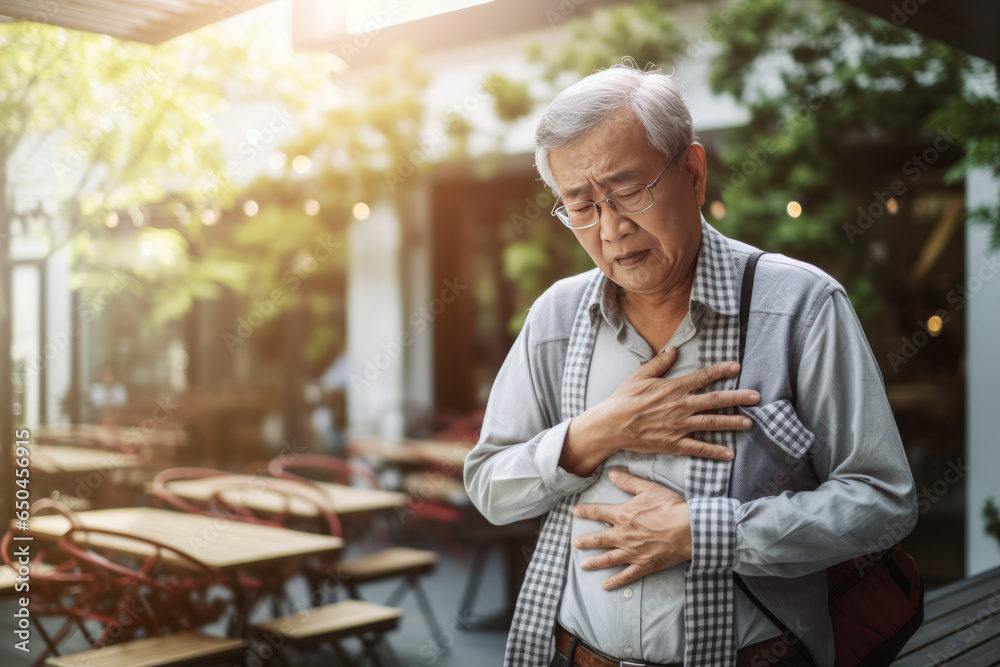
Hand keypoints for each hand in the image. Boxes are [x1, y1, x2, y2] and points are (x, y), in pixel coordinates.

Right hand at [561, 346, 758, 475]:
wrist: (611, 425)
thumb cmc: (623, 399)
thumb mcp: (640, 376)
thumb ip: (659, 363)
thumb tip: (674, 349)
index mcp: (674, 388)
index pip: (703, 377)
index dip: (721, 370)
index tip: (737, 367)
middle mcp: (681, 406)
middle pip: (716, 401)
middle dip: (738, 397)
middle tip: (756, 397)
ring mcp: (679, 426)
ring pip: (712, 423)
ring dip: (732, 423)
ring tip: (749, 422)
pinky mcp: (674, 444)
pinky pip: (699, 448)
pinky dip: (715, 451)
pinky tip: (730, 453)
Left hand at [572, 470, 690, 589]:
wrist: (689, 528)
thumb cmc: (671, 507)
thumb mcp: (649, 488)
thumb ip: (628, 482)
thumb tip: (611, 473)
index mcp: (623, 515)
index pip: (598, 512)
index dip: (585, 511)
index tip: (575, 511)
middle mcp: (623, 535)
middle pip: (598, 539)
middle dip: (585, 541)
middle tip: (575, 543)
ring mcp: (632, 552)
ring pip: (608, 559)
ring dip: (594, 562)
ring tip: (583, 565)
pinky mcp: (644, 565)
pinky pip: (626, 576)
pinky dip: (615, 582)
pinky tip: (606, 586)